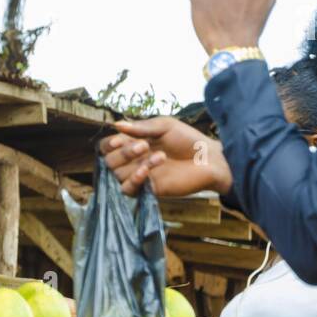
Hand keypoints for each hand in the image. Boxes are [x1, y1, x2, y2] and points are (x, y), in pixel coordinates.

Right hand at [101, 117, 232, 196]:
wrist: (208, 158)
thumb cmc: (188, 139)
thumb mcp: (164, 126)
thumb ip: (141, 127)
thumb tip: (116, 125)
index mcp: (132, 143)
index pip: (107, 147)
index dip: (109, 145)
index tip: (120, 139)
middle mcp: (132, 161)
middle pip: (109, 161)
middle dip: (124, 153)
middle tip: (144, 145)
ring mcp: (139, 176)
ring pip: (118, 175)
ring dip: (134, 164)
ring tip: (159, 156)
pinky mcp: (148, 190)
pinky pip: (128, 190)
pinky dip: (134, 180)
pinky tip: (147, 171)